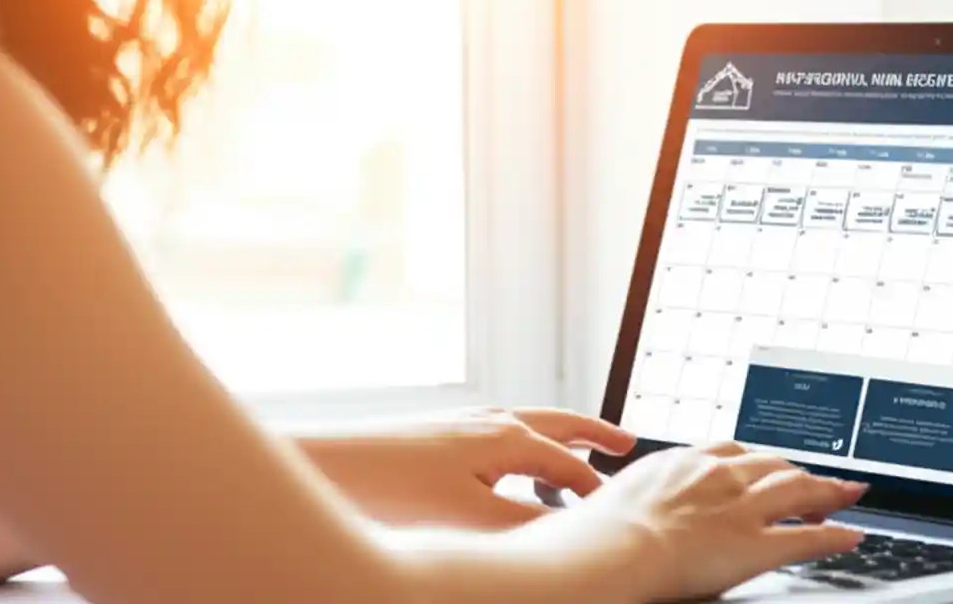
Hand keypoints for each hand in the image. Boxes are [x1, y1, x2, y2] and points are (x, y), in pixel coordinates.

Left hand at [299, 407, 633, 528]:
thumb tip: (571, 532)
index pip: (568, 464)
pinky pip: (498, 429)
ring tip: (576, 446)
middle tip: (624, 442)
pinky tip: (508, 461)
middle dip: (591, 434)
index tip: (617, 509)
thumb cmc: (395, 489)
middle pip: (556, 423)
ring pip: (526, 422)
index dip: (595, 490)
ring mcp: (461, 422)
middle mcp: (489, 420)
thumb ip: (526, 525)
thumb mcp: (472, 517)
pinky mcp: (437, 432)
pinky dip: (523, 440)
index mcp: (507, 436)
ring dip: (557, 433)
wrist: (328, 464)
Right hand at [520, 441, 865, 601]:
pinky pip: (808, 537)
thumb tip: (605, 512)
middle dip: (795, 469)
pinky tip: (851, 534)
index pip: (728, 451)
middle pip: (770, 463)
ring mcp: (739, 507)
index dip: (753, 458)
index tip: (762, 462)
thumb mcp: (607, 503)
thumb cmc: (595, 536)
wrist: (607, 553)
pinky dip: (836, 534)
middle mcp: (716, 475)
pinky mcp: (756, 544)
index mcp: (680, 462)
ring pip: (797, 489)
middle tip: (813, 477)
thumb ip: (625, 501)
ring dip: (827, 491)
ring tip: (846, 492)